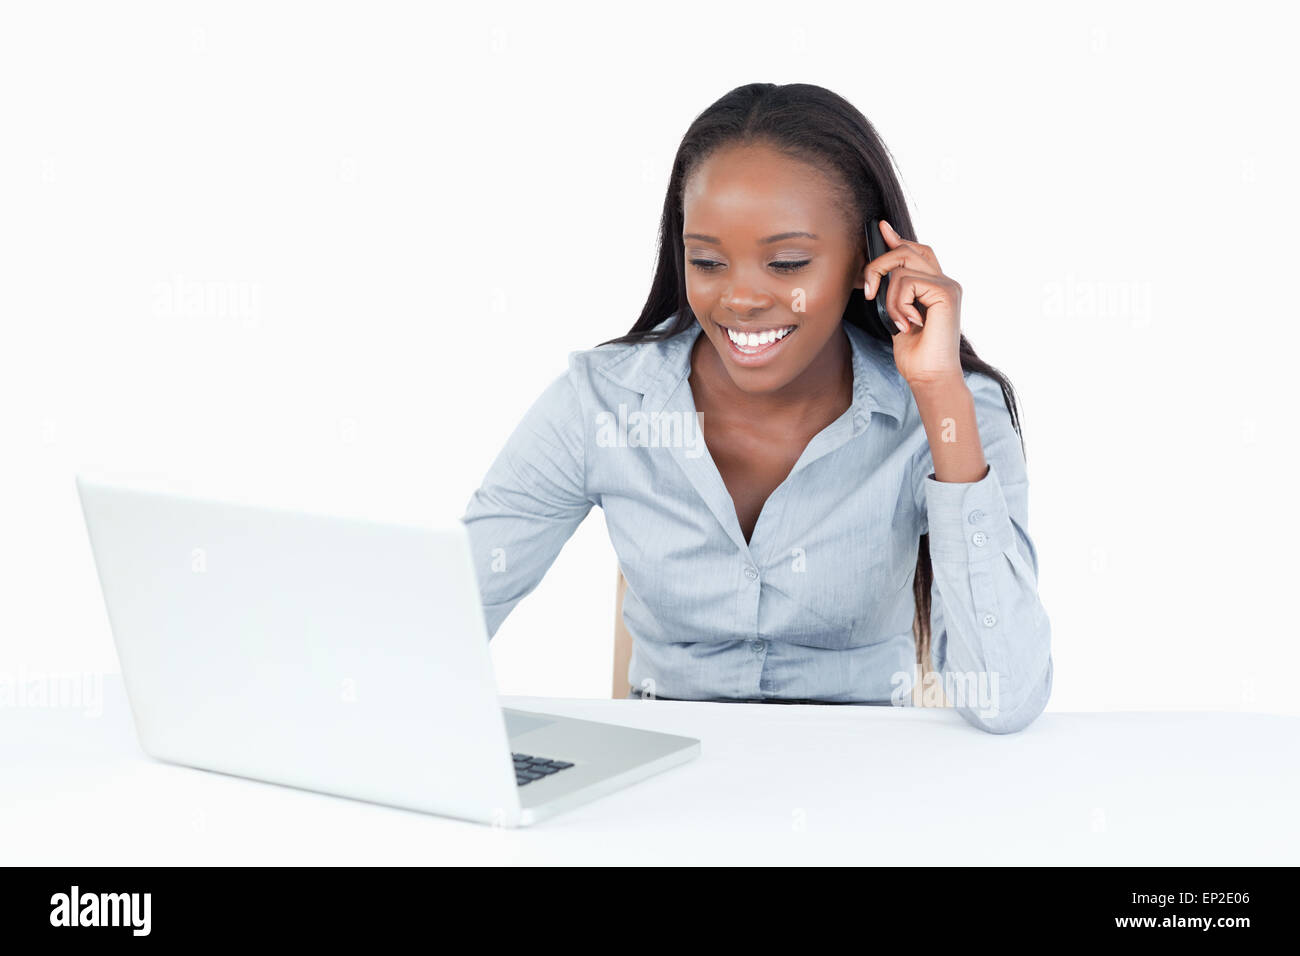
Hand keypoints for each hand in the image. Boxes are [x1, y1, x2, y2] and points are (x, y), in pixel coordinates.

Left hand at [862, 220, 963, 387]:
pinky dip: (898, 305)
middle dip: (878, 266)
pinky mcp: (946, 292)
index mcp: (935, 285)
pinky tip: (909, 324)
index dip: (898, 238)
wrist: (929, 376)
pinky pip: (906, 283)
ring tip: (899, 322)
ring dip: (889, 299)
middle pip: (907, 250)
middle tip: (869, 292)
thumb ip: (893, 291)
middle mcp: (945, 281)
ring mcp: (948, 285)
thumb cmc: (915, 354)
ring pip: (901, 269)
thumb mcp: (896, 315)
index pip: (917, 251)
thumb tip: (877, 273)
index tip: (881, 228)